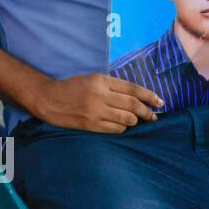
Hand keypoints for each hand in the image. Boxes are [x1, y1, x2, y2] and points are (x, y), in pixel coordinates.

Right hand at [24, 74, 162, 132]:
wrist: (48, 99)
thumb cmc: (71, 88)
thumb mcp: (91, 79)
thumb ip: (112, 86)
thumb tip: (137, 98)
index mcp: (100, 80)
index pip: (132, 88)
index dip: (149, 96)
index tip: (160, 102)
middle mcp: (99, 95)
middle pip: (133, 105)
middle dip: (146, 112)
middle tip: (152, 116)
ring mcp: (95, 111)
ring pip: (127, 119)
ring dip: (134, 121)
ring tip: (134, 121)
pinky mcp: (90, 124)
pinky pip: (116, 129)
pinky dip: (122, 128)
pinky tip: (120, 126)